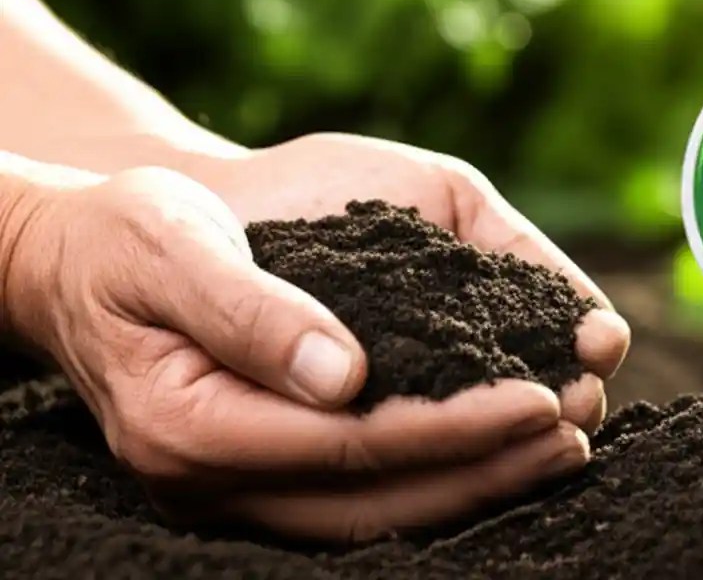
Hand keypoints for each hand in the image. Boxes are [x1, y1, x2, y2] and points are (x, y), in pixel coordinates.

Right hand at [1, 166, 588, 540]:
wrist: (79, 260)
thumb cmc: (124, 237)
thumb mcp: (171, 245)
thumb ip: (250, 310)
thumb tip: (345, 376)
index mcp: (190, 426)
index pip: (352, 444)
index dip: (455, 426)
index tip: (541, 397)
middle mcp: (214, 480)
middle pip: (379, 495)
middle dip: (488, 466)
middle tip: (577, 430)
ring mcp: (237, 490)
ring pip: (380, 510)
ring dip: (478, 481)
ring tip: (563, 444)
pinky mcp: (263, 474)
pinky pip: (365, 494)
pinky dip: (441, 473)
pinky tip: (501, 446)